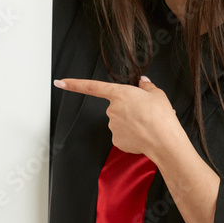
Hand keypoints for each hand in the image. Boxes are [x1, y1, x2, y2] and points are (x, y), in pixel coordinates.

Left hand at [53, 75, 185, 161]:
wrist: (163, 140)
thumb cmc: (161, 116)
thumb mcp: (157, 94)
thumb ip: (146, 87)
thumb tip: (143, 82)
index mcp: (119, 94)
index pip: (92, 87)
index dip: (74, 84)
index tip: (60, 82)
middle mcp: (112, 109)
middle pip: (116, 107)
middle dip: (128, 109)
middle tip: (145, 113)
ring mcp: (112, 126)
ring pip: (120, 122)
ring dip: (131, 122)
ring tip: (147, 125)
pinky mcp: (117, 140)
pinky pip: (123, 135)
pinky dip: (132, 135)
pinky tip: (142, 135)